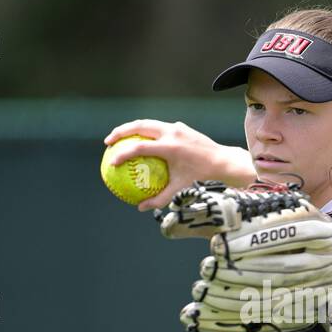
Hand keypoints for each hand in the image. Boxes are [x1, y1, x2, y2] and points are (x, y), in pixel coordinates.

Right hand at [102, 119, 255, 212]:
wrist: (224, 162)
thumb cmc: (201, 178)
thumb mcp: (179, 189)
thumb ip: (159, 199)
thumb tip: (141, 208)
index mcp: (169, 147)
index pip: (139, 148)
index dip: (122, 154)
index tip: (111, 162)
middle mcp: (171, 133)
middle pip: (139, 126)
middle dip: (121, 132)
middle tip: (108, 142)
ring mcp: (176, 127)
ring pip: (148, 123)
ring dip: (132, 129)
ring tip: (120, 139)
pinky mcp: (181, 127)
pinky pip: (159, 127)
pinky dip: (147, 133)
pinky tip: (142, 142)